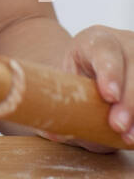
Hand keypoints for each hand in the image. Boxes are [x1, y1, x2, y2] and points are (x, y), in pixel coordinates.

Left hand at [36, 24, 133, 152]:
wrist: (91, 68)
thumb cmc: (78, 75)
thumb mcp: (65, 80)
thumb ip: (61, 104)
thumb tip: (53, 133)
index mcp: (95, 41)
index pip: (105, 50)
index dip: (109, 72)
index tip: (109, 96)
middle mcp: (125, 45)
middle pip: (132, 69)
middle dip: (128, 100)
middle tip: (118, 126)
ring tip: (130, 138)